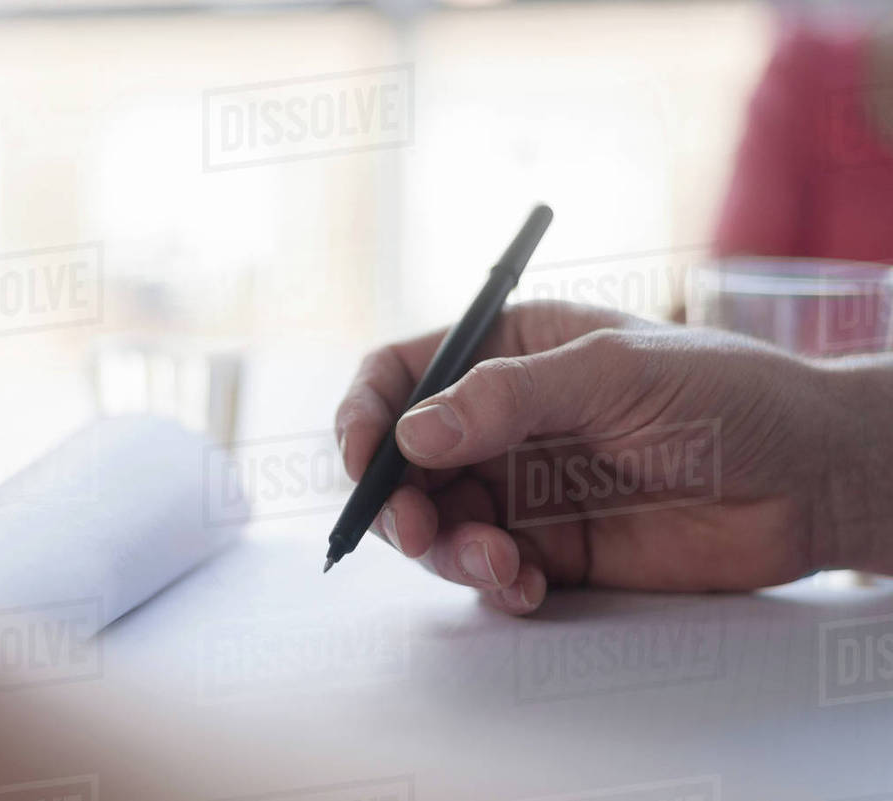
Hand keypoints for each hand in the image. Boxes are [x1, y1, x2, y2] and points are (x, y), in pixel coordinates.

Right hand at [335, 300, 882, 613]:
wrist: (810, 479)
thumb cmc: (726, 395)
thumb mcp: (613, 373)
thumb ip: (508, 399)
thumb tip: (411, 433)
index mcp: (509, 351)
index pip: (402, 374)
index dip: (365, 415)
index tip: (360, 460)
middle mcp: (503, 420)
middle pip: (403, 461)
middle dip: (398, 500)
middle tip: (418, 530)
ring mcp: (523, 486)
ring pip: (439, 523)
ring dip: (447, 550)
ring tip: (499, 562)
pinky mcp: (551, 548)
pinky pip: (489, 570)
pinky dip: (492, 584)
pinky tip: (527, 584)